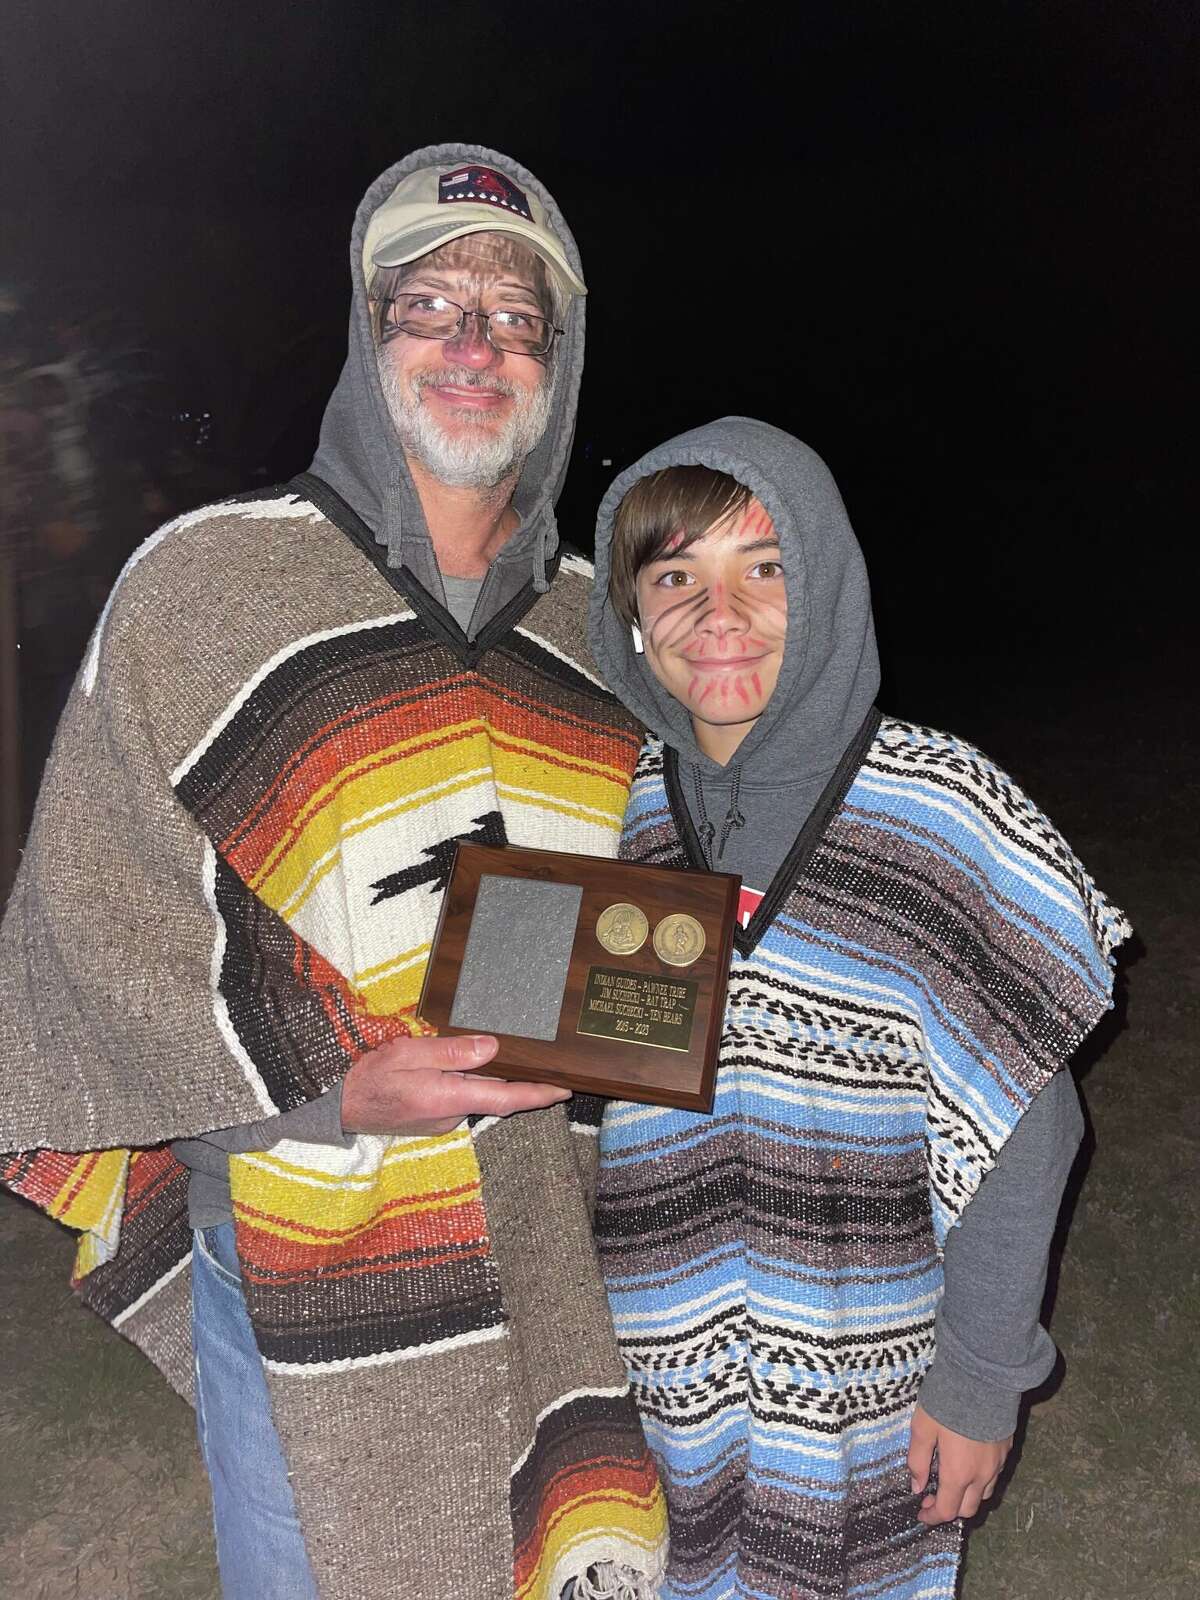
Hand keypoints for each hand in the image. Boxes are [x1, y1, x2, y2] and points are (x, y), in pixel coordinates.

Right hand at [341, 1033, 569, 1135]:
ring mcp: (442, 1121)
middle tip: (550, 1067)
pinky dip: (472, 1084)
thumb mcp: (407, 1053)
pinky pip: (462, 1099)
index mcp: (448, 1098)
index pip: (505, 1098)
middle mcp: (451, 1115)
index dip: (539, 1095)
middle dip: (522, 1084)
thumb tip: (492, 1048)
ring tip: (517, 1059)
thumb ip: (450, 1051)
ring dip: (492, 1081)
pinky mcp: (434, 1119)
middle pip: (496, 1097)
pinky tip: (474, 1067)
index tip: (565, 1090)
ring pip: (477, 1096)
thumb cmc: (369, 1076)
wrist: (339, 1105)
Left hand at [907, 1404, 1011, 1524]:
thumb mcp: (922, 1428)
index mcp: (958, 1474)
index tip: (921, 1513)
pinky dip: (980, 1480)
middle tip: (932, 1497)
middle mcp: (981, 1476)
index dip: (932, 1516)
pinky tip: (969, 1463)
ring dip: (967, 1495)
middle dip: (949, 1509)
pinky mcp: (1006, 1450)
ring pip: (984, 1494)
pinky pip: (994, 1476)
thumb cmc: (947, 1402)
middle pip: (968, 1509)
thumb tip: (917, 1487)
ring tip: (952, 1481)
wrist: (983, 1378)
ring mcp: (997, 1464)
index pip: (947, 1511)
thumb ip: (918, 1461)